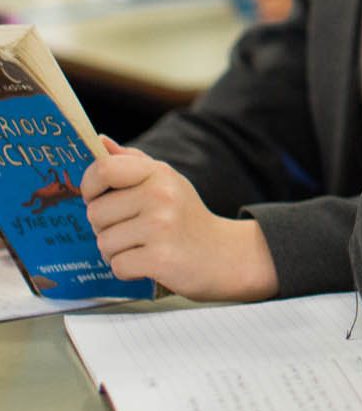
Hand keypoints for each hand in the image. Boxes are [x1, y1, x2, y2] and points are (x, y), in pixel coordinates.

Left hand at [82, 141, 279, 301]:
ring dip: (117, 251)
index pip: (103, 169)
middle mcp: (161, 195)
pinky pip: (117, 265)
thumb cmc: (185, 216)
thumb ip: (131, 161)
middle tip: (134, 229)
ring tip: (144, 246)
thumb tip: (99, 141)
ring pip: (104, 243)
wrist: (223, 254)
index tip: (97, 197)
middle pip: (95, 213)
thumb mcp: (166, 181)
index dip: (89, 186)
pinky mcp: (161, 258)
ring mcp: (161, 227)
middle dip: (105, 227)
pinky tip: (149, 262)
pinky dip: (128, 270)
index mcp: (159, 173)